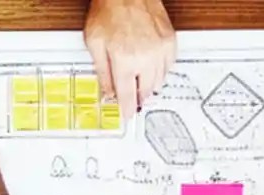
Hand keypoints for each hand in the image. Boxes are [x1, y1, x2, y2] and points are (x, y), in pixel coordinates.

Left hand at [84, 0, 175, 116]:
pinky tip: (151, 66)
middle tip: (132, 98)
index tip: (126, 116)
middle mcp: (145, 57)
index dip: (126, 109)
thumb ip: (102, 72)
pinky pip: (169, 67)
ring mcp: (160, 50)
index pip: (127, 95)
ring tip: (140, 81)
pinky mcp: (170, 42)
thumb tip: (107, 92)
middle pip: (145, 91)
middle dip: (138, 97)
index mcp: (125, 59)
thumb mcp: (94, 42)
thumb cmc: (109, 10)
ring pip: (159, 81)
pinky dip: (160, 70)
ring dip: (149, 85)